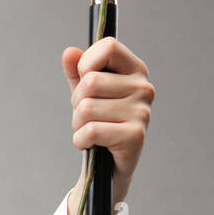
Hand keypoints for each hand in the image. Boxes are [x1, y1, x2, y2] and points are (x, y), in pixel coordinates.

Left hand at [63, 37, 154, 213]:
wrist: (108, 168)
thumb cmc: (99, 124)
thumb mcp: (84, 95)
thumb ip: (76, 72)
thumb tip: (69, 53)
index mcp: (136, 71)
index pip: (108, 46)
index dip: (86, 64)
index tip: (84, 81)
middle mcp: (144, 88)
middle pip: (90, 82)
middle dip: (77, 103)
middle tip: (85, 116)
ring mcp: (142, 112)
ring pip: (86, 108)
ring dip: (77, 124)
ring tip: (88, 131)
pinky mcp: (135, 136)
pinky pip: (90, 131)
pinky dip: (80, 140)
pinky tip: (89, 144)